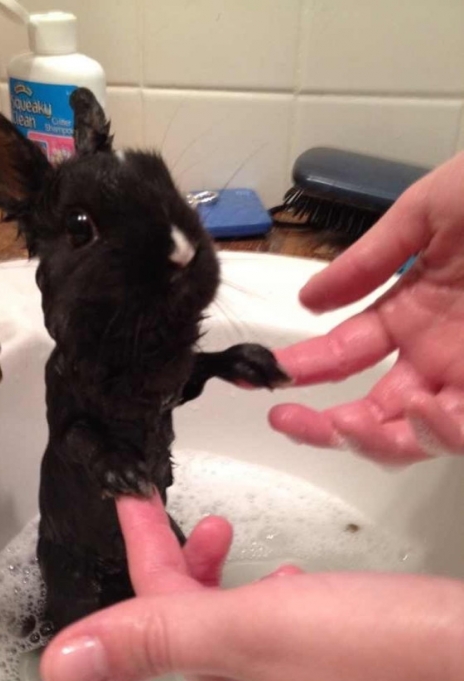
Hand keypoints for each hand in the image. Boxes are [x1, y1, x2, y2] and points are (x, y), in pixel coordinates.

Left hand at [40, 492, 463, 680]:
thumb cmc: (390, 657)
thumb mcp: (263, 636)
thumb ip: (161, 641)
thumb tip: (56, 669)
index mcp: (229, 677)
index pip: (155, 611)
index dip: (140, 549)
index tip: (128, 496)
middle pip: (193, 618)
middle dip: (177, 563)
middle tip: (189, 513)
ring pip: (240, 622)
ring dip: (220, 579)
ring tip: (226, 536)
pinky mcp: (359, 673)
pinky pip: (288, 631)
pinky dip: (273, 597)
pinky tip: (295, 586)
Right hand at [269, 151, 463, 464]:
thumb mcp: (433, 209)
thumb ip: (369, 258)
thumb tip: (309, 302)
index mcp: (413, 313)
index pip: (348, 354)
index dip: (307, 368)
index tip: (269, 375)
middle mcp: (438, 356)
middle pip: (371, 412)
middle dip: (323, 424)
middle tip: (288, 418)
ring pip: (412, 438)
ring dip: (371, 438)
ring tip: (346, 420)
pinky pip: (462, 433)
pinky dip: (435, 433)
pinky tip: (417, 408)